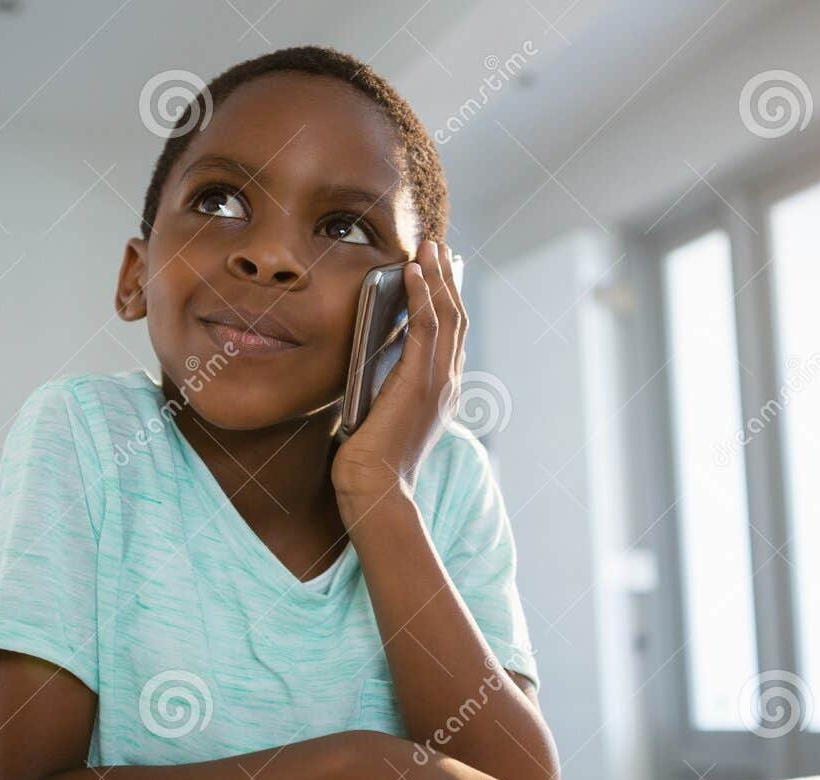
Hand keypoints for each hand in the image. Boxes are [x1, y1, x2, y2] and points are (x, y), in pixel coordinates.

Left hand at [331, 238, 463, 517]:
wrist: (375, 492)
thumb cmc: (368, 464)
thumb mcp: (377, 414)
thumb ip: (380, 385)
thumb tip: (364, 355)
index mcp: (441, 393)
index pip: (449, 338)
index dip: (446, 302)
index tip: (437, 274)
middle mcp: (448, 384)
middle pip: (455, 319)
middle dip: (447, 280)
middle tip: (438, 248)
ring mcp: (438, 382)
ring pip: (445, 316)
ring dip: (437, 276)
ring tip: (429, 247)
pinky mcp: (420, 381)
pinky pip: (425, 325)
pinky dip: (421, 294)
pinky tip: (412, 270)